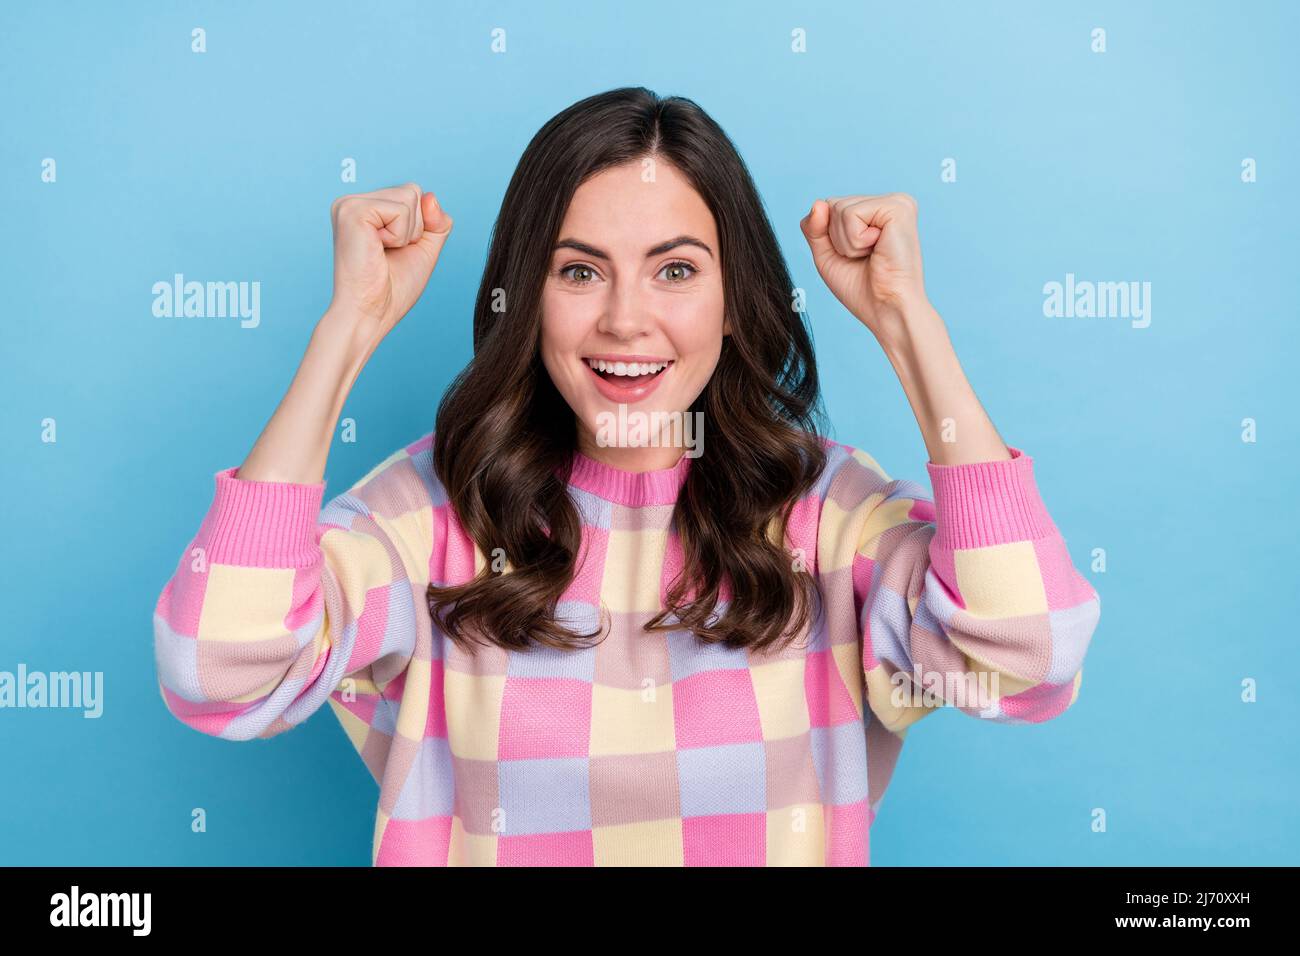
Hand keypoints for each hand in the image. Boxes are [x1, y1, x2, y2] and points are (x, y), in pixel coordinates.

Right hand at [326, 182, 452, 346]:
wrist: (370, 313)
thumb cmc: (391, 289)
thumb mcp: (423, 248)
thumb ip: (435, 221)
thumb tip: (431, 197)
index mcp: (365, 209)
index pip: (412, 195)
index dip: (419, 226)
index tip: (396, 251)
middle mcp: (352, 202)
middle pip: (413, 191)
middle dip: (414, 228)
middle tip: (389, 253)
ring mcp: (349, 204)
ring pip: (410, 197)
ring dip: (407, 233)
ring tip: (383, 252)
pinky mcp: (352, 211)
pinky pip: (402, 209)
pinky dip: (400, 235)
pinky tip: (378, 249)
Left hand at [799, 192, 928, 346]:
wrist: (887, 309)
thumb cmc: (862, 289)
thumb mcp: (827, 255)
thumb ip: (814, 228)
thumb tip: (818, 203)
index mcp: (876, 211)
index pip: (829, 207)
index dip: (830, 238)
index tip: (856, 256)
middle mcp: (889, 202)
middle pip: (832, 205)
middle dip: (837, 239)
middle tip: (866, 258)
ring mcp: (897, 201)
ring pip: (839, 209)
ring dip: (847, 242)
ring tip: (873, 255)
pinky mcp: (899, 207)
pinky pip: (851, 214)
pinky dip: (855, 240)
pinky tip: (878, 249)